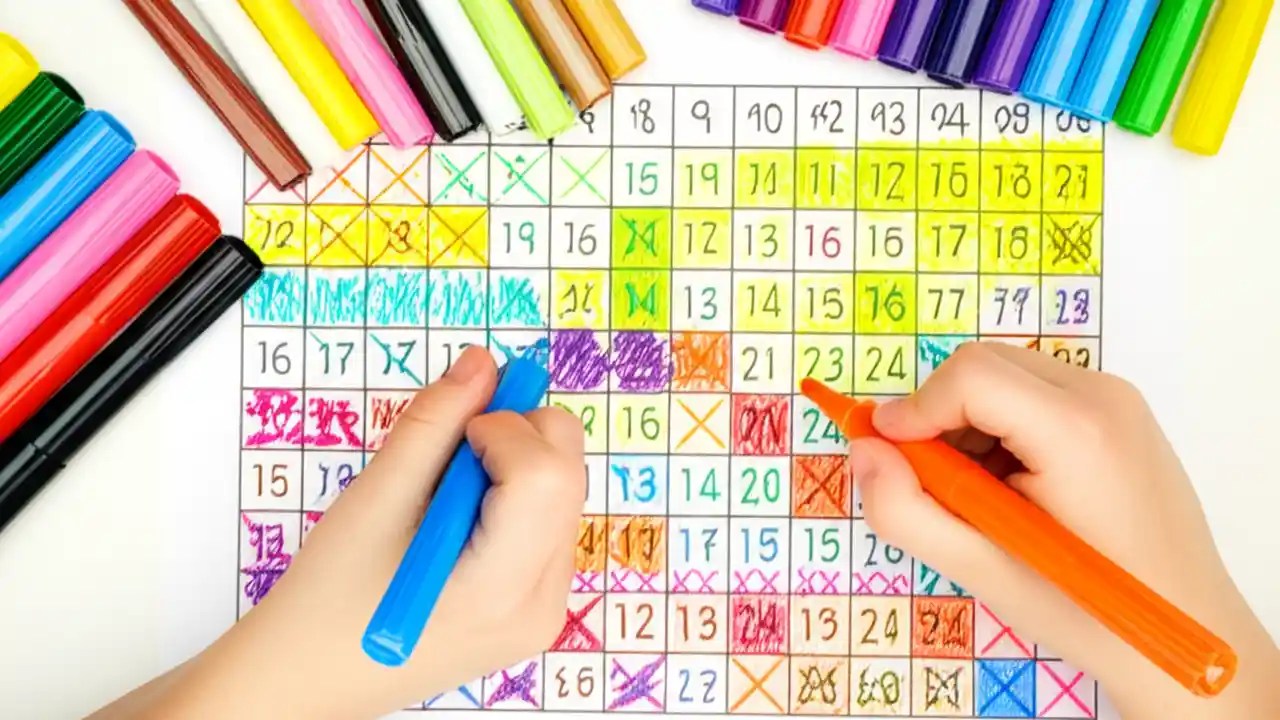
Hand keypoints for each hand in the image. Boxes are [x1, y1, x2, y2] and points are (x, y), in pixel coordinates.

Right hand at [96, 347, 585, 718]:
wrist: (308, 677)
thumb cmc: (326, 600)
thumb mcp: (374, 500)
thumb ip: (434, 424)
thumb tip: (482, 363)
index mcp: (498, 589)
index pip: (546, 474)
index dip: (504, 428)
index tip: (453, 431)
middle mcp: (539, 606)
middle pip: (568, 477)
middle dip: (518, 436)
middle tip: (450, 450)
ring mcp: (544, 612)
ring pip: (562, 494)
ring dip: (513, 466)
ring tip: (443, 499)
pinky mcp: (536, 608)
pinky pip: (548, 523)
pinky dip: (513, 497)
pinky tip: (458, 521)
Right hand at [850, 342, 1279, 718]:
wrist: (1187, 632)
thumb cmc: (1088, 610)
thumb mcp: (982, 569)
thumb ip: (905, 510)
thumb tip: (863, 451)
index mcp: (1077, 429)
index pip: (969, 374)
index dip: (914, 410)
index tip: (889, 457)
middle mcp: (1103, 395)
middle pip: (985, 365)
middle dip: (940, 416)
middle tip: (936, 487)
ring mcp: (1118, 401)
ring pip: (1006, 376)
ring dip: (969, 424)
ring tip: (981, 498)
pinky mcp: (1120, 414)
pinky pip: (1035, 394)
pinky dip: (1002, 428)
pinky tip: (1013, 490)